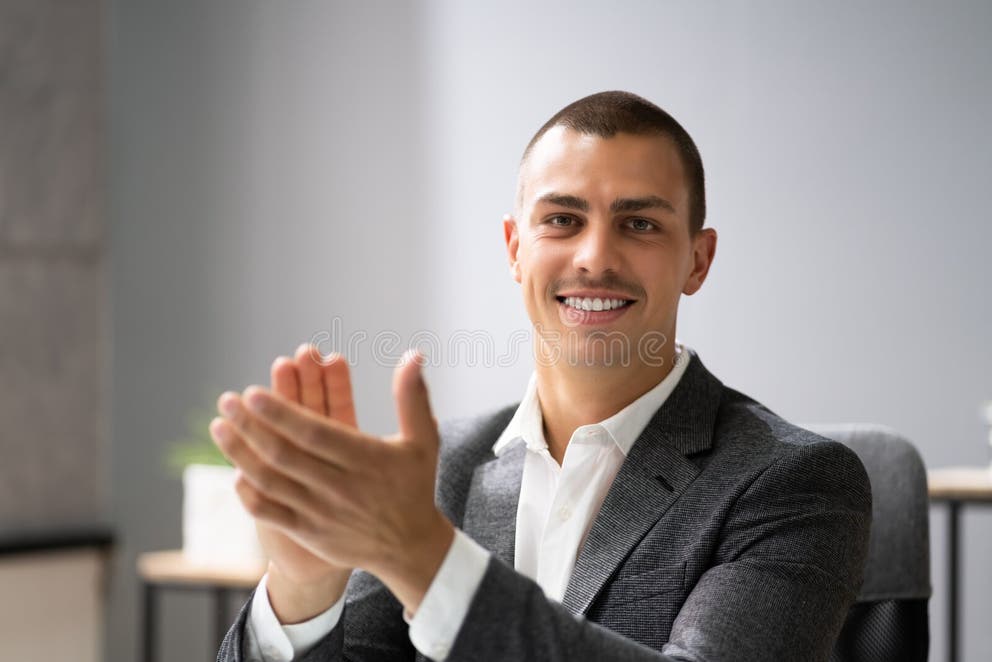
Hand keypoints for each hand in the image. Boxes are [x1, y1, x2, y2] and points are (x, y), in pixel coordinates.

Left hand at [215, 350, 453, 613]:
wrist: (410, 548)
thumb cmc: (415, 484)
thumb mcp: (423, 440)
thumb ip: (413, 397)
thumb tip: (413, 355)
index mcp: (365, 460)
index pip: (314, 433)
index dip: (281, 413)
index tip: (253, 392)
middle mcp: (340, 487)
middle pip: (285, 454)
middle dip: (251, 425)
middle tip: (226, 400)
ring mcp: (321, 513)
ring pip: (271, 482)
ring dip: (241, 453)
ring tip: (219, 427)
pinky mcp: (310, 533)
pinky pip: (271, 513)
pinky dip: (250, 494)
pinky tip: (235, 471)